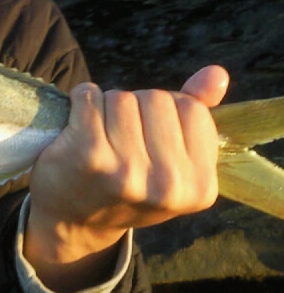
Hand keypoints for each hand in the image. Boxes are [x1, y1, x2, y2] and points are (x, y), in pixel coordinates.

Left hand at [25, 65, 227, 292]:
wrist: (74, 218)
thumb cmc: (129, 182)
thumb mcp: (172, 161)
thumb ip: (196, 116)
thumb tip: (217, 75)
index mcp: (200, 186)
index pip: (192, 108)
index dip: (167, 112)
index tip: (151, 139)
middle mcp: (168, 183)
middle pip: (156, 98)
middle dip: (137, 108)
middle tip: (122, 140)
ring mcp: (127, 170)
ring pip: (122, 96)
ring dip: (107, 106)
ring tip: (102, 135)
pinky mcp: (89, 154)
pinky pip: (89, 96)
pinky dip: (81, 100)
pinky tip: (78, 124)